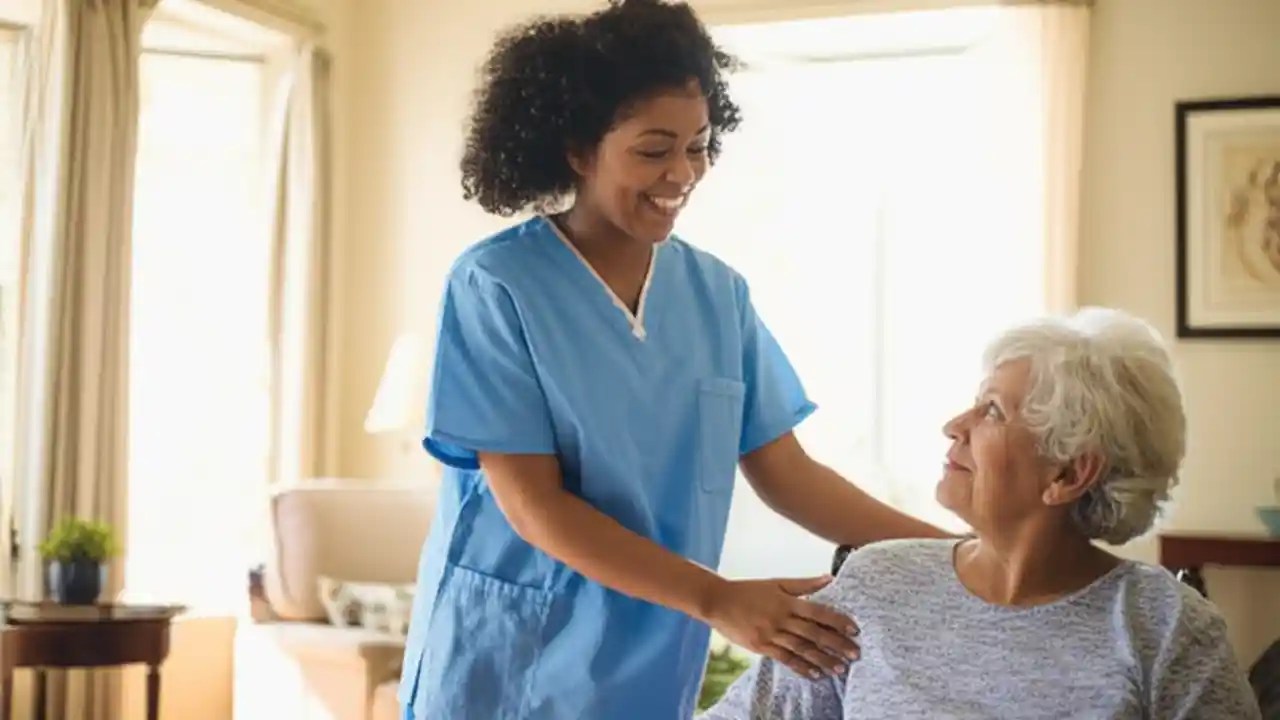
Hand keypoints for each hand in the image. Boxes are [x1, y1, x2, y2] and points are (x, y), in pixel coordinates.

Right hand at [703, 576, 859, 678]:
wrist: (718, 601)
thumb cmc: (749, 590)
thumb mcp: (776, 583)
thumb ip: (804, 584)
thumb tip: (830, 578)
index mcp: (787, 601)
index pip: (818, 611)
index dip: (837, 621)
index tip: (854, 630)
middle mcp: (781, 618)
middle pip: (813, 633)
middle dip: (836, 644)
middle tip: (855, 654)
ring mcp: (770, 633)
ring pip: (802, 648)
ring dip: (822, 659)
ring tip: (840, 668)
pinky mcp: (761, 646)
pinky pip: (785, 658)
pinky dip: (801, 667)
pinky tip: (815, 673)